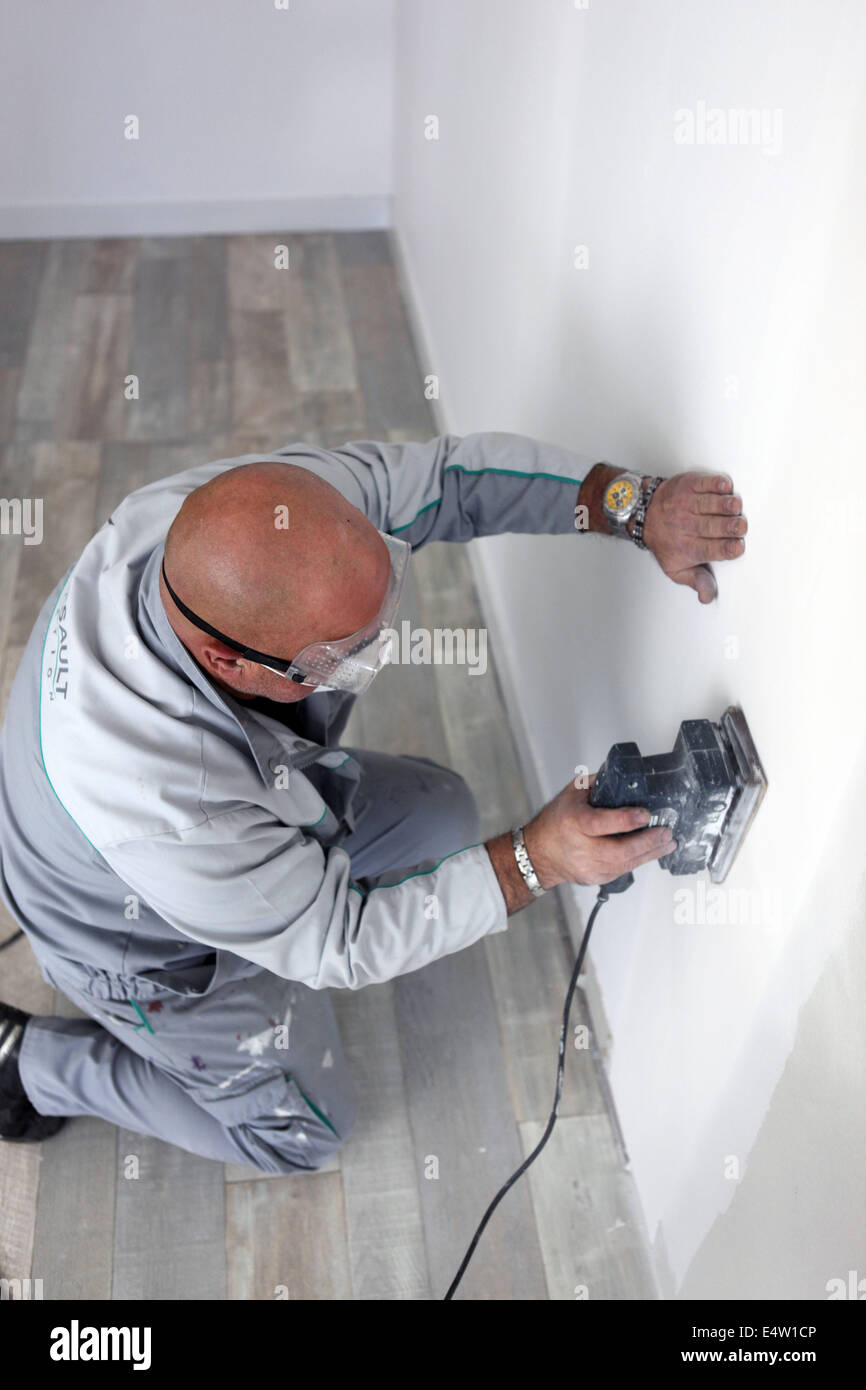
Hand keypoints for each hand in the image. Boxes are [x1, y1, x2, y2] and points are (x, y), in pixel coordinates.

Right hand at [523, 777, 674, 887]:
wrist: (539, 853)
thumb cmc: (556, 821)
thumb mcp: (572, 793)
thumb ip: (597, 783)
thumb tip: (624, 777)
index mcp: (573, 822)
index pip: (601, 823)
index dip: (626, 820)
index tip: (645, 814)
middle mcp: (580, 847)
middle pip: (619, 851)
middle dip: (647, 842)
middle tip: (665, 832)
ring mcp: (588, 866)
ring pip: (625, 864)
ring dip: (650, 853)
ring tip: (667, 843)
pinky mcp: (595, 878)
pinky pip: (623, 870)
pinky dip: (639, 860)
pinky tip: (651, 852)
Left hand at [641, 472, 746, 603]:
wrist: (644, 514)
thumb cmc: (666, 542)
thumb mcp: (675, 568)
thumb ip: (695, 581)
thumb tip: (707, 597)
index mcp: (686, 547)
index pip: (710, 550)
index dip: (726, 548)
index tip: (738, 547)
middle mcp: (686, 526)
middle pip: (713, 526)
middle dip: (730, 526)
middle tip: (741, 526)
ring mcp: (686, 504)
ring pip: (710, 504)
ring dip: (726, 504)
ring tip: (736, 507)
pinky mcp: (687, 486)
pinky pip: (703, 483)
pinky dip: (715, 484)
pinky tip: (725, 487)